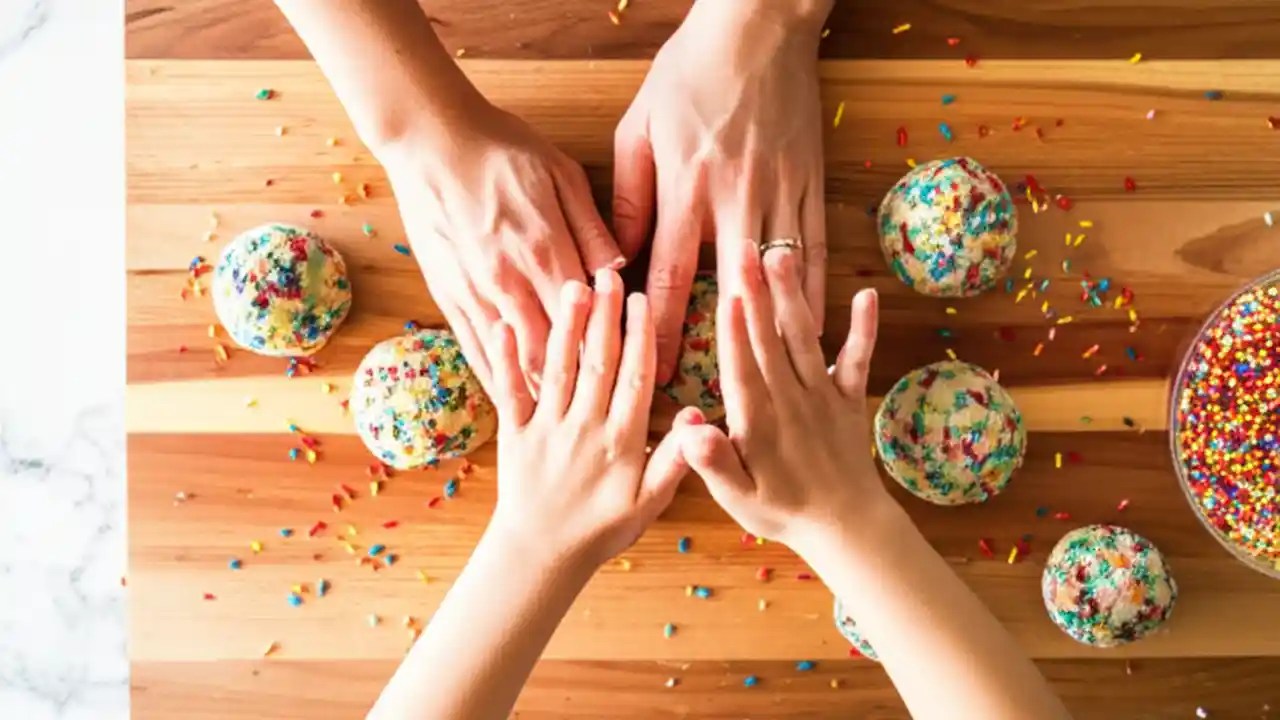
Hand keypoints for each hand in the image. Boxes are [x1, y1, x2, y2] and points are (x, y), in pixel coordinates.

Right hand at [384, 100, 622, 388]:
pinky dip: (500, 378)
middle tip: (605, 394)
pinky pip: (477, 351)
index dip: (610, 341)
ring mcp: (476, 293)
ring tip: (568, 409)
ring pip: (516, 361)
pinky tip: (516, 395)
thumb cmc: (499, 149)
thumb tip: (618, 267)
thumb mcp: (561, 173)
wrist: (430, 141)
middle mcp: (510, 281)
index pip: (589, 316)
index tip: (629, 356)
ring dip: (543, 387)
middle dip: (581, 377)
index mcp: (545, 250)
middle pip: (554, 351)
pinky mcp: (449, 297)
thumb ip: (591, 227)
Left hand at [485, 270, 703, 566]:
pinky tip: (504, 326)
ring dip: (566, 325)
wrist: (542, 556)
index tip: (641, 301)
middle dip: (604, 317)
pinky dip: (505, 359)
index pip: (635, 378)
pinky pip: (509, 391)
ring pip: (558, 368)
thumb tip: (700, 421)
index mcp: (621, 441)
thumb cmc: (601, 531)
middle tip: (608, 276)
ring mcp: (547, 428)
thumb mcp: (649, 505)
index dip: (639, 337)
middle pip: (598, 362)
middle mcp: (584, 428)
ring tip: (572, 286)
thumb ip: (675, 463)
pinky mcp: (515, 433)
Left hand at [613, 0, 829, 381]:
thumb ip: (629, 199)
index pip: (670, 279)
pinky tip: (814, 329)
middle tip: (715, 397)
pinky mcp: (811, 183)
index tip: (656, 377)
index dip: (662, 334)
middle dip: (719, 350)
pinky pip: (818, 250)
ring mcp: (780, 193)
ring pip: (781, 279)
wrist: (758, 28)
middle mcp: (736, 199)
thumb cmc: (689, 76)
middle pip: (728, 292)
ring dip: (775, 332)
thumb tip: (619, 258)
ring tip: (771, 380)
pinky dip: (816, 293)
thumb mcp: (639, 130)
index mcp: (687, 189)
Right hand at [676, 239, 886, 546]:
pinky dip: (864, 328)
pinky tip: (866, 296)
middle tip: (746, 250)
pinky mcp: (849, 398)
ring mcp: (822, 396)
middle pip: (769, 339)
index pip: (742, 368)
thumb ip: (712, 461)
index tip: (730, 293)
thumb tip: (689, 429)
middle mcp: (791, 400)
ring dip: (792, 295)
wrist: (846, 526)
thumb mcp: (737, 495)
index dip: (735, 331)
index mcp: (758, 421)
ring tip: (782, 256)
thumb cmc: (782, 510)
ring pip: (804, 338)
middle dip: (756, 293)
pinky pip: (857, 359)